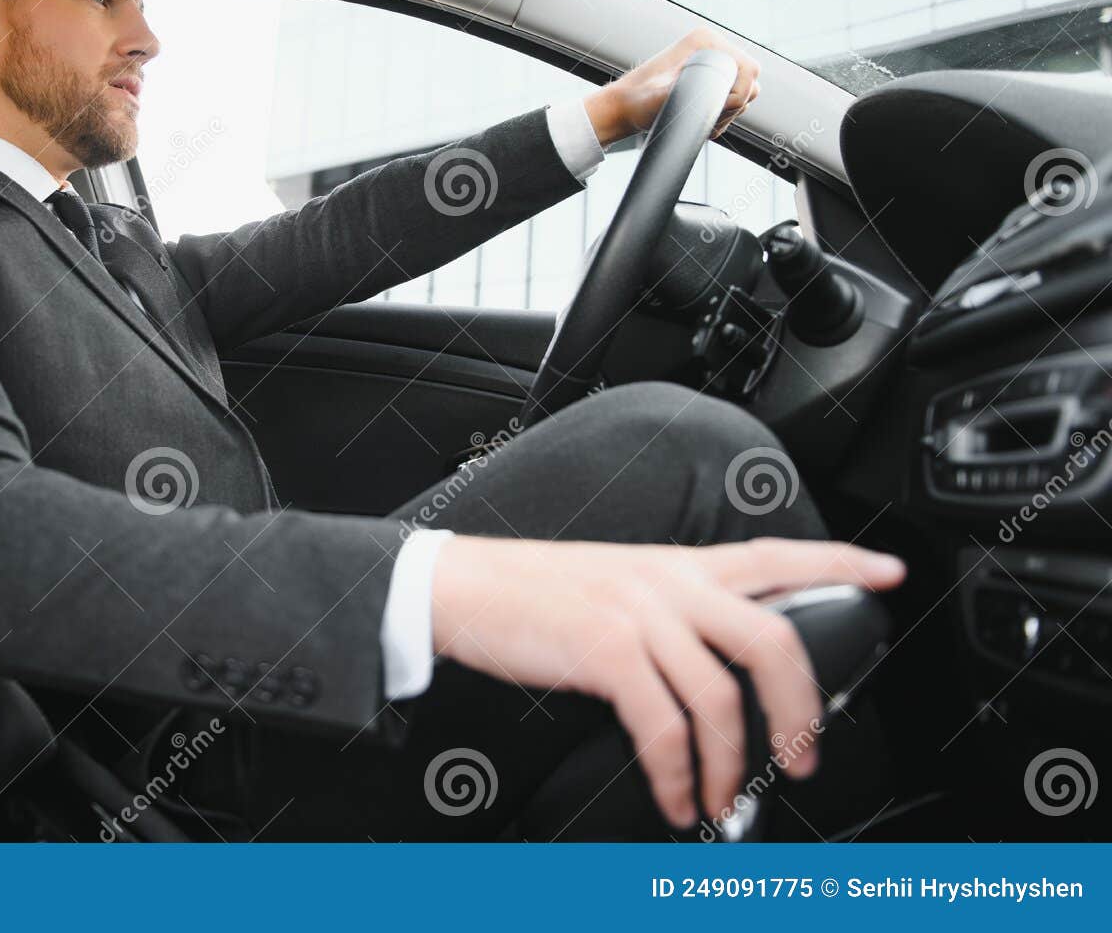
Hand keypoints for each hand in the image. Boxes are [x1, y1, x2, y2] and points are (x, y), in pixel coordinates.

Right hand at [430, 535, 904, 828]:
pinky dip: (676, 774)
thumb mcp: (615, 583)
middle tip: (803, 757)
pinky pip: (664, 726)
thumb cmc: (533, 592)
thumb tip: (714, 671)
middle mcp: (670, 582)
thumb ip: (670, 610)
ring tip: (725, 799)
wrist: (463, 586)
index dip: (839, 562)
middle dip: (802, 710)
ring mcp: (639, 614)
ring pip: (722, 696)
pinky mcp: (606, 650)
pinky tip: (674, 795)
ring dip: (733, 764)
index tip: (889, 575)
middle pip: (773, 639)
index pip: (775, 553)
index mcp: (678, 562)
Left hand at [584, 28, 760, 146]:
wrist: (624, 107)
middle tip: (708, 119)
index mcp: (704, 41)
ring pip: (744, 93)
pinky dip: (723, 114)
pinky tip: (703, 122)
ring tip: (701, 122)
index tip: (716, 111)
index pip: (748, 68)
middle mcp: (712, 47)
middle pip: (750, 81)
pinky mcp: (711, 77)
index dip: (739, 95)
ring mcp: (713, 62)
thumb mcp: (657, 99)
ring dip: (728, 113)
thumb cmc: (636, 101)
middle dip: (734, 106)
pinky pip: (733, 98)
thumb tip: (706, 96)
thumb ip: (681, 94)